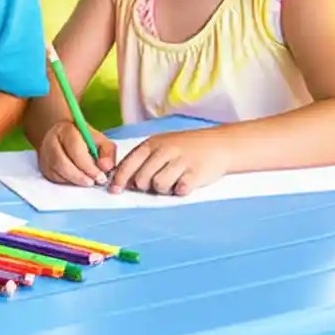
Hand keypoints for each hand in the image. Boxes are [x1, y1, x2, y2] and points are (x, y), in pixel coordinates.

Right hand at [36, 120, 117, 186]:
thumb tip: (106, 167)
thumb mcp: (100, 140)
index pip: (75, 149)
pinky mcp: (45, 169)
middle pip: (62, 163)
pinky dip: (69, 183)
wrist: (63, 137)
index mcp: (66, 130)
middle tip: (94, 182)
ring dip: (75, 181)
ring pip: (57, 173)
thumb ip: (107, 152)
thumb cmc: (84, 139)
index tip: (101, 176)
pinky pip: (56, 179)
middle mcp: (51, 143)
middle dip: (81, 176)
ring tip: (89, 182)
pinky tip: (79, 181)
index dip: (88, 166)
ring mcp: (45, 157)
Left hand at [108, 130, 226, 195]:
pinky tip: (185, 183)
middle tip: (157, 182)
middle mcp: (166, 150)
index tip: (114, 190)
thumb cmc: (185, 148)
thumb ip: (143, 160)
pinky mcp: (196, 173)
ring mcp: (181, 161)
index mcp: (153, 143)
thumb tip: (124, 181)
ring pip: (158, 185)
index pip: (129, 164)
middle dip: (145, 186)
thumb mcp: (161, 146)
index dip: (119, 180)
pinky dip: (180, 190)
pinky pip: (179, 189)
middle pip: (141, 179)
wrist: (219, 144)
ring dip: (163, 189)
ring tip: (173, 181)